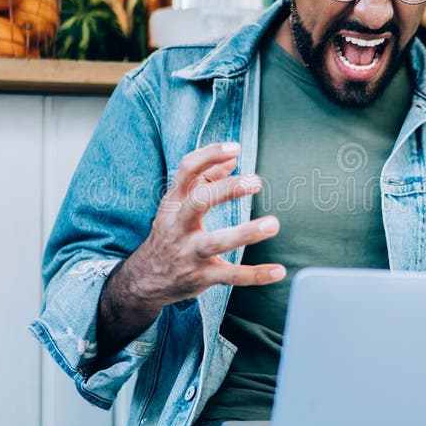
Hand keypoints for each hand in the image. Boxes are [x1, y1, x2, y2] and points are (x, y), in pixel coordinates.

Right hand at [119, 142, 284, 307]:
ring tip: (273, 224)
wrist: (146, 278)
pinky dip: (256, 274)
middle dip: (227, 190)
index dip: (210, 154)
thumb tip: (232, 157)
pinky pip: (232, 276)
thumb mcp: (179, 203)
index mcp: (174, 201)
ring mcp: (189, 252)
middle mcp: (178, 225)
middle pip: (199, 201)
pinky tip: (279, 271)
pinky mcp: (202, 276)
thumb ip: (206, 177)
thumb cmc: (171, 231)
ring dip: (246, 233)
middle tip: (256, 182)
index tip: (236, 148)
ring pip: (216, 242)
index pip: (187, 169)